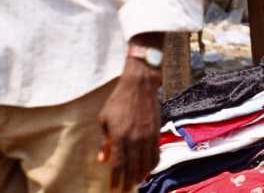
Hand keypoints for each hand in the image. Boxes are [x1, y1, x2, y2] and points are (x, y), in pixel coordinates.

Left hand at [97, 57, 161, 191]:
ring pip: (147, 162)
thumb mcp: (104, 120)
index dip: (116, 179)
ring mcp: (148, 136)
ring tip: (136, 183)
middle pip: (133, 167)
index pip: (118, 164)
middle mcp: (135, 138)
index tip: (113, 189)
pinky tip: (149, 169)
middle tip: (124, 191)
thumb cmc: (118, 101)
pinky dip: (153, 164)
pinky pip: (156, 153)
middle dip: (128, 181)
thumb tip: (102, 159)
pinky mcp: (157, 132)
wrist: (140, 86)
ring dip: (141, 175)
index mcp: (120, 136)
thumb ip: (104, 141)